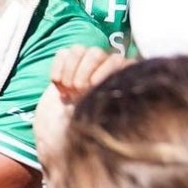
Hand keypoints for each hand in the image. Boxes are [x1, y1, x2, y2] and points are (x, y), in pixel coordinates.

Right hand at [36, 45, 127, 169]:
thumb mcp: (105, 121)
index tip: (93, 87)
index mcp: (120, 82)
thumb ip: (116, 106)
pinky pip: (62, 53)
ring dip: (70, 70)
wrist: (58, 137)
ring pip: (79, 49)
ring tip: (67, 91)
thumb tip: (130, 94)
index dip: (105, 71)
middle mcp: (104, 69)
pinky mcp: (65, 64)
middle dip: (84, 72)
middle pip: (97, 52)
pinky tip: (57, 85)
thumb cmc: (87, 132)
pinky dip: (58, 67)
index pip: (120, 61)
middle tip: (77, 92)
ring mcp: (84, 65)